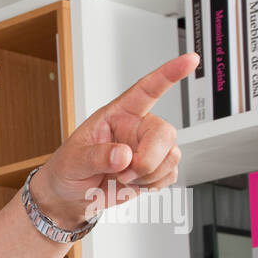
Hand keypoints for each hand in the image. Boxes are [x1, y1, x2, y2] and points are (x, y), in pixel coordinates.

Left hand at [32, 52, 197, 229]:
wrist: (69, 197)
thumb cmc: (67, 170)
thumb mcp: (73, 161)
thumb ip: (96, 157)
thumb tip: (122, 155)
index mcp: (117, 115)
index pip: (145, 90)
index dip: (168, 74)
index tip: (189, 60)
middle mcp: (137, 128)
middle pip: (165, 133)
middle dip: (147, 159)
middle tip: (124, 173)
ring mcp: (148, 149)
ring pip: (171, 156)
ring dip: (147, 175)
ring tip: (122, 178)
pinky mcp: (155, 169)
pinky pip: (170, 175)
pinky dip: (151, 185)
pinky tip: (133, 183)